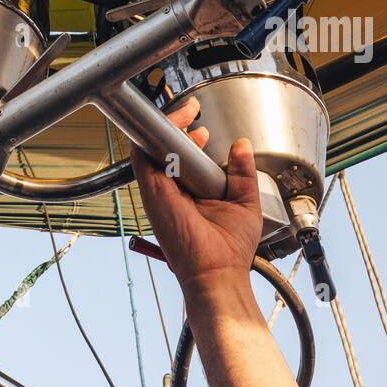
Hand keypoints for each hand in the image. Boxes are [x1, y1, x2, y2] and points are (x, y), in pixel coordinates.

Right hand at [130, 96, 261, 300]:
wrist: (218, 273)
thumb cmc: (230, 250)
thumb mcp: (244, 202)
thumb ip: (242, 173)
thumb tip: (242, 146)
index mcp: (187, 193)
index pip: (178, 157)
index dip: (187, 137)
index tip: (203, 129)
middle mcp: (170, 190)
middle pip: (162, 147)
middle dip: (176, 124)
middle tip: (193, 113)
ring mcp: (159, 190)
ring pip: (151, 146)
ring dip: (168, 126)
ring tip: (186, 115)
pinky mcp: (153, 191)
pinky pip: (143, 156)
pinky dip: (153, 137)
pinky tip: (174, 126)